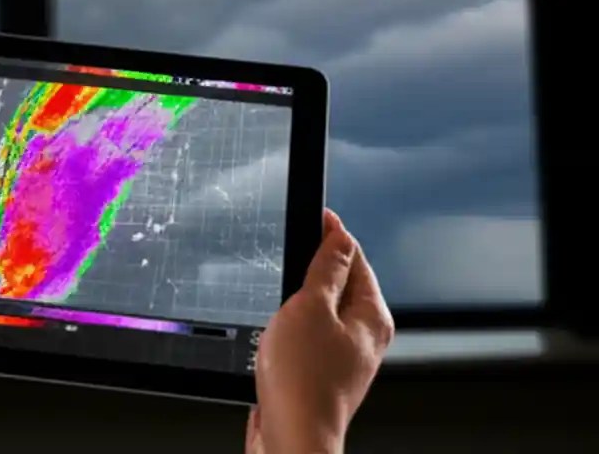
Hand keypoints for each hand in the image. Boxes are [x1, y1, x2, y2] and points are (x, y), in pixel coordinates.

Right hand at [246, 210, 394, 453]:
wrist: (291, 436)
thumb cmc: (303, 381)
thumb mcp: (310, 307)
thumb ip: (326, 270)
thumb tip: (339, 237)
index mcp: (371, 316)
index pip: (356, 258)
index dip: (334, 234)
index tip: (316, 214)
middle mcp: (363, 336)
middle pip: (341, 284)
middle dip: (316, 267)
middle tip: (290, 252)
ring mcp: (343, 357)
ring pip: (322, 311)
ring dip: (299, 300)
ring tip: (279, 296)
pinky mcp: (319, 373)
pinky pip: (308, 336)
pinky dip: (291, 327)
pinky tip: (274, 332)